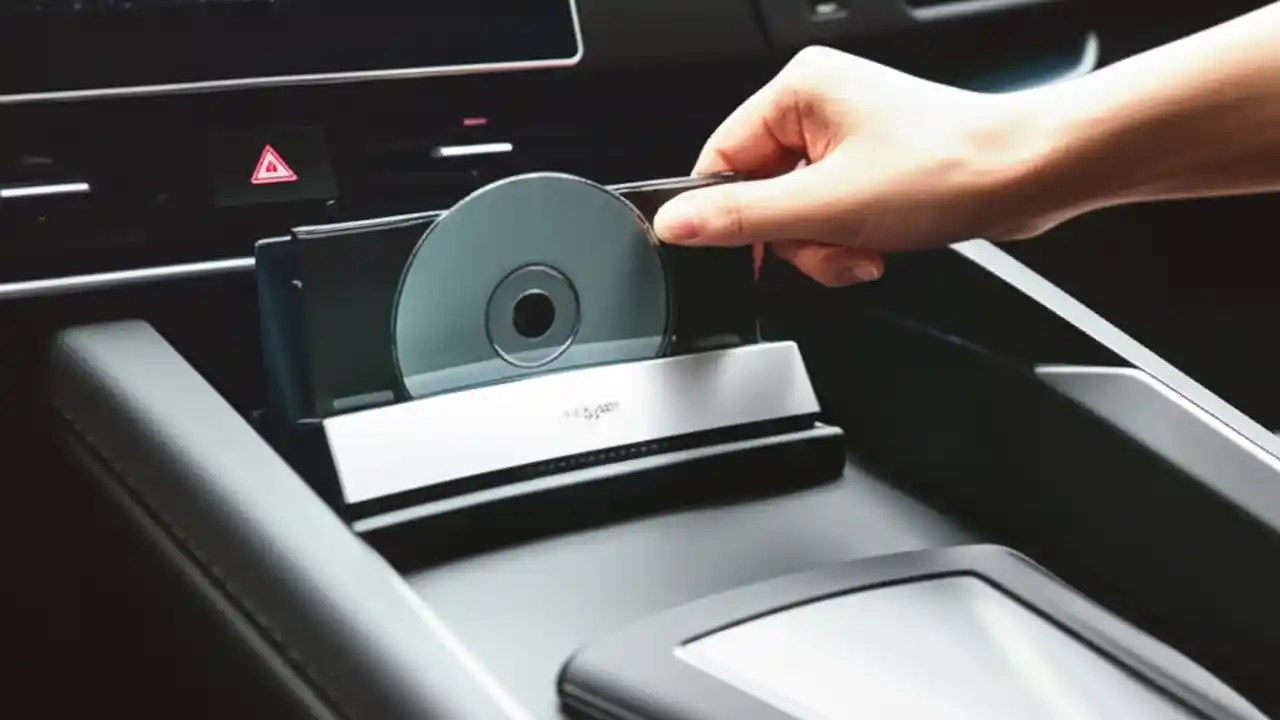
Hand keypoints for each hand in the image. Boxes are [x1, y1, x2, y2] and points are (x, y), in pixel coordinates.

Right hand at [653, 46, 1055, 285]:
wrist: (1029, 177)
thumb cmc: (949, 168)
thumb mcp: (826, 206)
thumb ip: (741, 219)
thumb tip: (675, 224)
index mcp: (798, 89)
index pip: (720, 160)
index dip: (725, 216)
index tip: (735, 254)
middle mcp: (820, 104)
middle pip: (759, 193)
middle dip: (794, 237)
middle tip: (831, 245)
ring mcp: (846, 135)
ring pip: (794, 212)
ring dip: (823, 246)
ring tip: (862, 248)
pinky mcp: (870, 164)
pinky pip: (828, 215)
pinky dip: (845, 241)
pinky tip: (875, 247)